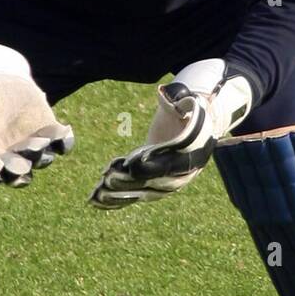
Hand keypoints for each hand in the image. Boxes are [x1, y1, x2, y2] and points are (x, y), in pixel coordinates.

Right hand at [0, 73, 73, 187]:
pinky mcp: (47, 135)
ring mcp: (28, 149)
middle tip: (21, 166)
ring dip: (40, 156)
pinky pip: (59, 145)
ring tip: (40, 143)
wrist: (0, 84)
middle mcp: (5, 157)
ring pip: (38, 162)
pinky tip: (63, 132)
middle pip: (13, 174)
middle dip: (17, 171)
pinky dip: (63, 143)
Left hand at [89, 62, 251, 209]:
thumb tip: (165, 94)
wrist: (198, 127)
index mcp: (192, 154)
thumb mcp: (187, 101)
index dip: (151, 167)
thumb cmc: (189, 110)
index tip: (131, 164)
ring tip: (96, 194)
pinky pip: (136, 195)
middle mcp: (181, 174)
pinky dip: (116, 201)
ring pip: (142, 193)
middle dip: (129, 183)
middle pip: (153, 183)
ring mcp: (168, 183)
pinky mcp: (154, 185)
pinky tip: (96, 201)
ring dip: (119, 195)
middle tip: (107, 179)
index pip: (170, 165)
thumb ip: (178, 99)